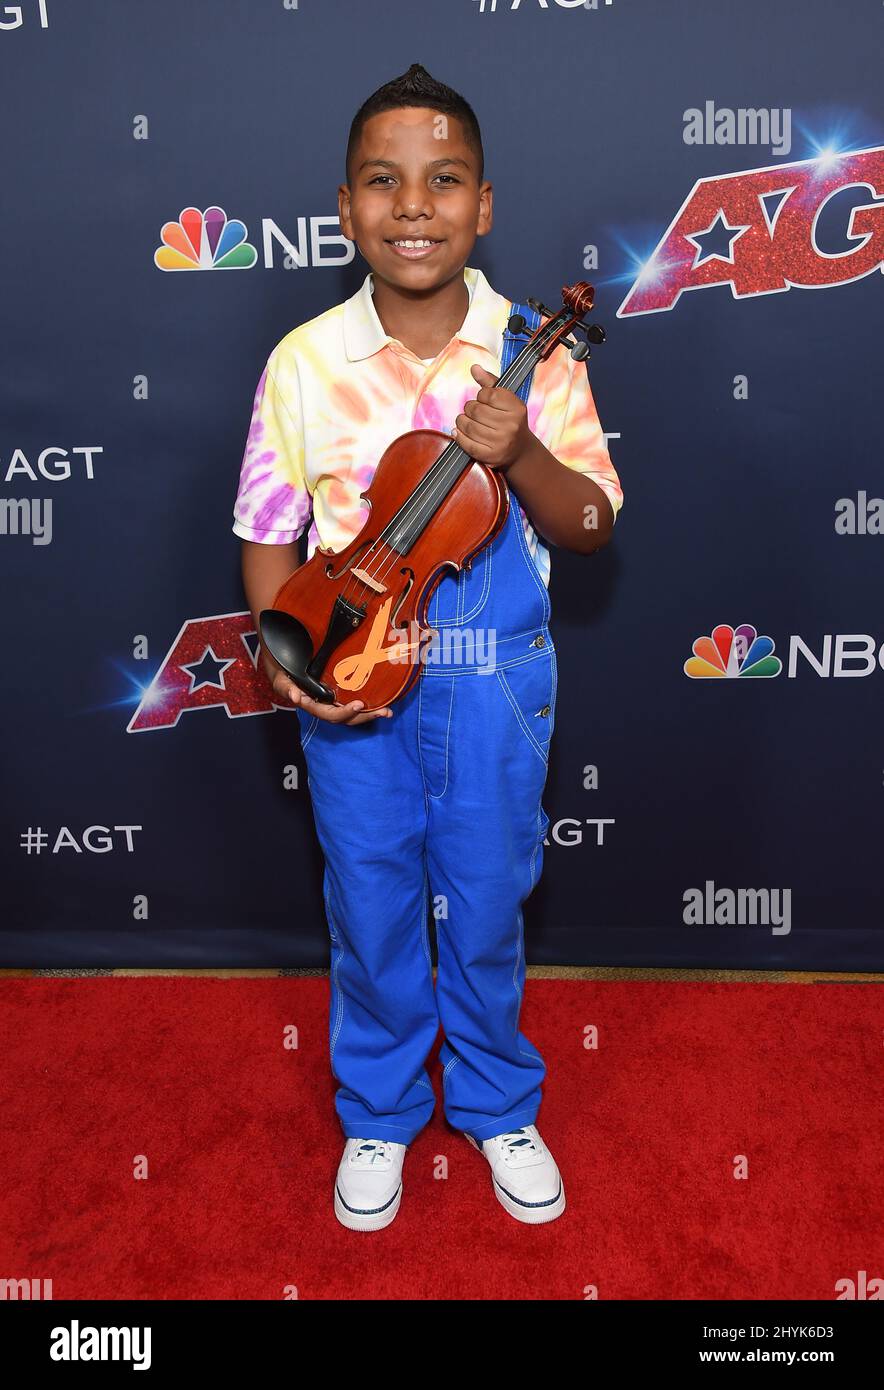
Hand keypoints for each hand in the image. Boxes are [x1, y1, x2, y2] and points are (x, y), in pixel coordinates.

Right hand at [267, 662, 392, 724]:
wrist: (284, 667)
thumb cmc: (283, 673)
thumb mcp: (281, 679)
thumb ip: (286, 687)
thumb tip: (295, 697)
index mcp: (312, 706)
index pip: (329, 714)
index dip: (344, 712)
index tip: (358, 705)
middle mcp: (324, 707)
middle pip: (346, 718)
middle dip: (364, 717)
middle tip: (383, 712)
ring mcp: (332, 703)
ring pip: (352, 714)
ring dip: (370, 714)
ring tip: (387, 712)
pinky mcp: (338, 697)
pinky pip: (353, 705)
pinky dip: (368, 707)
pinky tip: (383, 703)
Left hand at [450, 364, 533, 469]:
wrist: (520, 450)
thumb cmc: (510, 420)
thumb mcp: (506, 400)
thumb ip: (490, 383)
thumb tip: (474, 368)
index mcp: (516, 408)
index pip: (488, 394)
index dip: (481, 395)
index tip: (484, 400)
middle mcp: (511, 425)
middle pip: (475, 409)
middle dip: (470, 408)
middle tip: (473, 412)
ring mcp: (501, 442)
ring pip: (468, 425)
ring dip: (462, 421)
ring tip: (466, 421)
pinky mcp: (491, 456)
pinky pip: (466, 444)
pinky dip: (459, 437)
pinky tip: (459, 432)